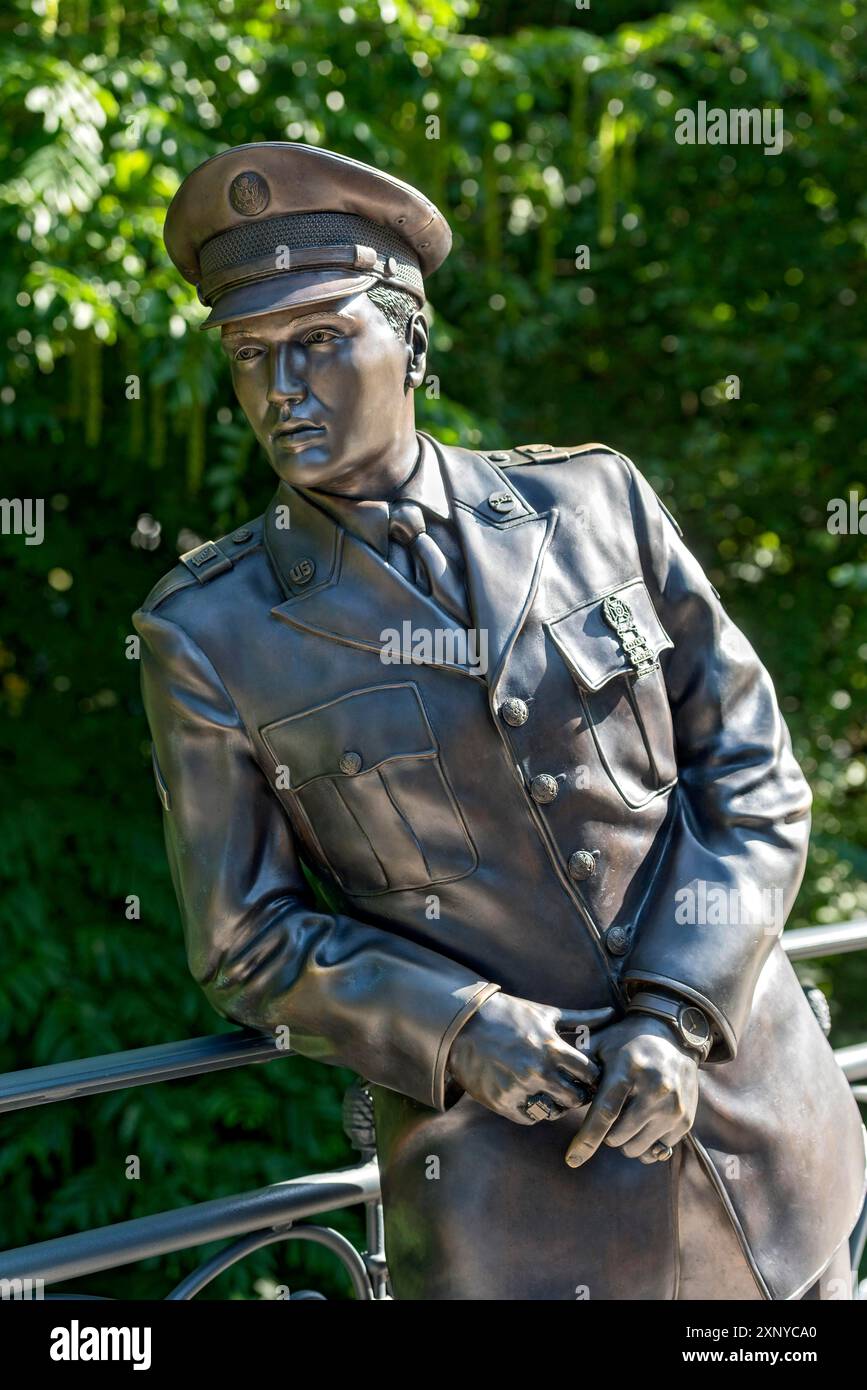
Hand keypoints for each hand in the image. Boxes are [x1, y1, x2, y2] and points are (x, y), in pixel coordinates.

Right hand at [446, 991, 613, 1124]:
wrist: (464, 1024)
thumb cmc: (510, 1015)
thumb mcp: (546, 1014)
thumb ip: (581, 1019)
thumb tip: (612, 1014)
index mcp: (551, 1047)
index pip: (589, 1073)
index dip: (592, 1076)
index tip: (588, 1075)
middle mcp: (537, 1070)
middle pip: (575, 1098)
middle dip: (578, 1095)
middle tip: (574, 1089)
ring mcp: (519, 1088)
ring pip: (554, 1112)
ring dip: (556, 1106)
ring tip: (552, 1094)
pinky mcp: (502, 1101)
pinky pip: (530, 1118)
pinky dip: (534, 1111)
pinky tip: (531, 1097)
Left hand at [564, 1014, 698, 1167]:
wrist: (673, 1035)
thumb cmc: (628, 1040)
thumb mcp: (601, 1043)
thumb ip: (578, 1063)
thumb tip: (556, 1083)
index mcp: (628, 1070)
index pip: (605, 1113)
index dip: (587, 1139)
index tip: (572, 1159)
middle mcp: (655, 1090)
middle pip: (618, 1137)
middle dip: (606, 1132)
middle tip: (609, 1112)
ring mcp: (673, 1107)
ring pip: (637, 1148)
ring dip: (625, 1140)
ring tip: (626, 1116)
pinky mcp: (685, 1120)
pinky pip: (658, 1150)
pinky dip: (646, 1142)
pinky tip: (644, 1121)